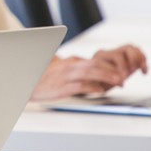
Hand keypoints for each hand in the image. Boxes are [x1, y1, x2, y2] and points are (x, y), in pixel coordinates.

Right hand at [32, 44, 147, 100]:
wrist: (27, 82)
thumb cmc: (45, 78)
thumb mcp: (62, 69)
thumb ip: (77, 71)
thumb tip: (95, 78)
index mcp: (71, 61)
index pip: (94, 60)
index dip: (109, 66)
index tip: (120, 71)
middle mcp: (70, 66)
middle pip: (95, 65)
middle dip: (111, 71)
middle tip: (123, 77)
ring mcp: (66, 76)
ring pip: (90, 74)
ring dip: (106, 77)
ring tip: (118, 82)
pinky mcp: (62, 87)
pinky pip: (80, 86)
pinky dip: (92, 87)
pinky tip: (100, 90)